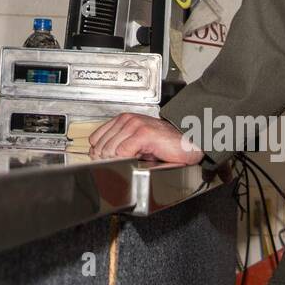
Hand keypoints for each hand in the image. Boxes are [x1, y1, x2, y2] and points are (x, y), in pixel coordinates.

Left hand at [88, 113, 203, 164]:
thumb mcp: (137, 143)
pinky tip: (136, 160)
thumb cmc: (166, 144)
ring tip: (131, 161)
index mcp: (123, 120)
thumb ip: (119, 145)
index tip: (104, 162)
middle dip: (107, 159)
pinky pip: (123, 151)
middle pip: (101, 146)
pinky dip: (126, 159)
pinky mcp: (143, 134)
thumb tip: (100, 157)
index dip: (98, 153)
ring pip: (110, 149)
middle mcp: (127, 120)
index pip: (96, 138)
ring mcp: (135, 125)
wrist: (188, 142)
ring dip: (118, 160)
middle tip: (120, 164)